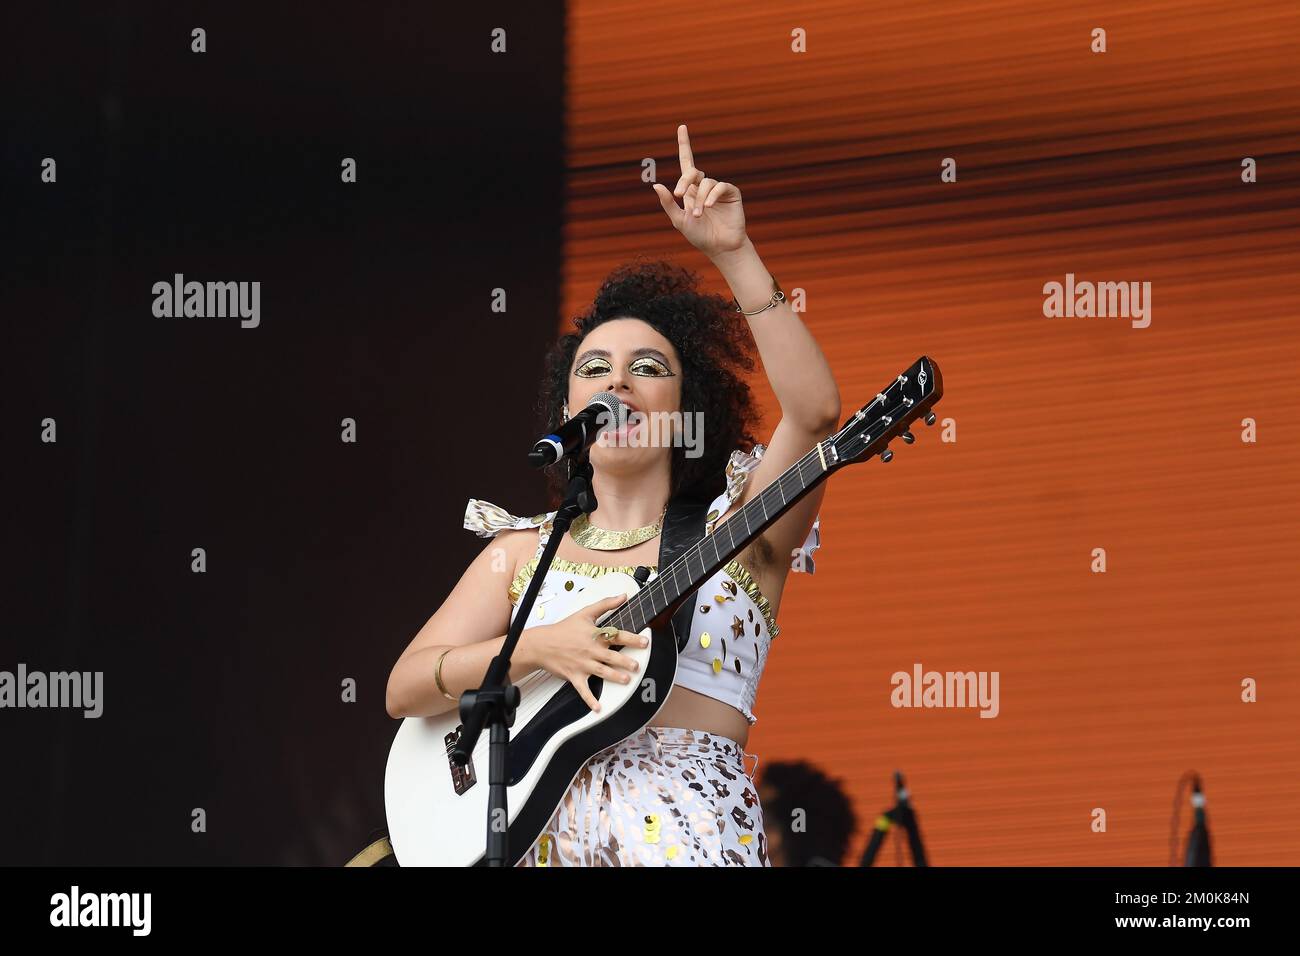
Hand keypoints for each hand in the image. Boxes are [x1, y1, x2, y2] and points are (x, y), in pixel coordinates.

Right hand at [527, 593, 647, 711]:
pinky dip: (590, 700)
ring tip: (626, 681)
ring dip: (614, 677)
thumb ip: (606, 604)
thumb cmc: (564, 629)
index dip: (632, 638)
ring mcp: (583, 665)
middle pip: (611, 656)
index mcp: (595, 635)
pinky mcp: (575, 676)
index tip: (644, 642)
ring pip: (601, 672)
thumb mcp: (585, 613)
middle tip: (636, 665)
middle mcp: (590, 651)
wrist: (542, 644)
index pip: (616, 636)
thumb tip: (623, 596)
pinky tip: (598, 707)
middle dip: (625, 662)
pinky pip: (584, 690)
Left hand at [652, 124, 747, 258]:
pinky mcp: (731, 193)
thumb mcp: (678, 220)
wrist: (720, 247)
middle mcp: (704, 186)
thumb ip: (668, 203)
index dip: (684, 144)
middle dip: (684, 180)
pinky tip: (708, 207)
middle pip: (692, 171)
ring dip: (699, 199)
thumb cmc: (699, 236)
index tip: (681, 127)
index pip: (686, 162)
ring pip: (705, 182)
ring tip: (699, 214)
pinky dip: (712, 195)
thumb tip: (655, 185)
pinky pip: (720, 186)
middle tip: (680, 195)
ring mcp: (718, 189)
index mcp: (690, 190)